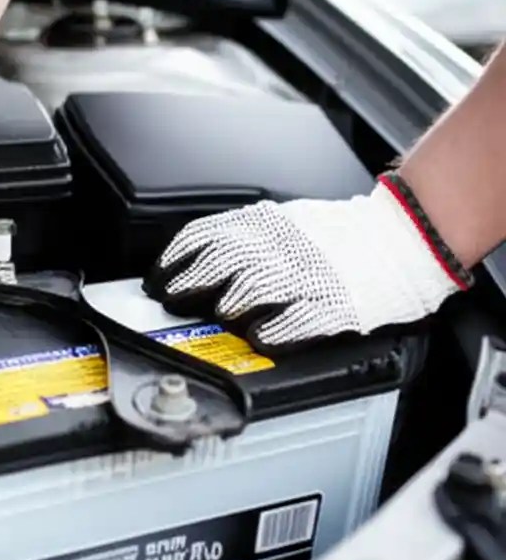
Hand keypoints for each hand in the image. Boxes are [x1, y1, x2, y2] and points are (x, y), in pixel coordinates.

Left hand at [144, 173, 471, 351]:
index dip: (174, 258)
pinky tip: (260, 337)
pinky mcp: (335, 302)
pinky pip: (298, 317)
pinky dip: (274, 329)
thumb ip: (243, 238)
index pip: (205, 234)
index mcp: (267, 222)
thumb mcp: (284, 222)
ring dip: (228, 304)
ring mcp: (308, 273)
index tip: (156, 278)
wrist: (404, 237)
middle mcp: (282, 244)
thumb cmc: (342, 235)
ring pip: (253, 286)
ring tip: (219, 316)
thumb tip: (193, 261)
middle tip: (171, 301)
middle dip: (188, 282)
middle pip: (221, 260)